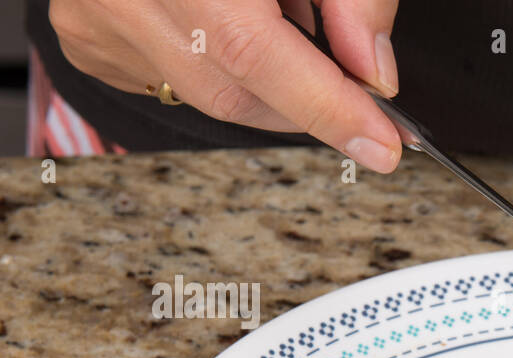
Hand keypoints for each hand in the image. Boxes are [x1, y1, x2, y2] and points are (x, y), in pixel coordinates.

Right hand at [47, 0, 402, 171]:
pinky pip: (167, 81)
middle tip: (353, 88)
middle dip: (306, 104)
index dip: (325, 105)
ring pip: (204, 95)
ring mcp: (93, 13)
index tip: (382, 144)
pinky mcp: (86, 35)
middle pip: (232, 89)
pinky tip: (226, 19)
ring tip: (283, 19)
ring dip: (265, 83)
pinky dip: (218, 67)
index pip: (251, 49)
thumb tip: (374, 70)